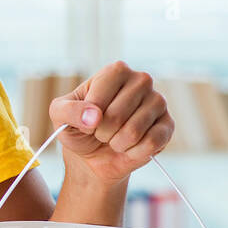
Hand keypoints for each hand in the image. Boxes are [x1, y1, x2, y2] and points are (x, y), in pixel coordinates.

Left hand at [50, 61, 173, 185]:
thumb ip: (69, 110)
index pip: (99, 97)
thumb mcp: (59, 114)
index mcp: (116, 71)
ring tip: (114, 139)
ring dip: (117, 144)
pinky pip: (151, 144)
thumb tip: (93, 116)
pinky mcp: (168, 125)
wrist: (94, 156)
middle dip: (102, 133)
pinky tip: (130, 147)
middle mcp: (141, 80)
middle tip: (101, 131)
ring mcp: (158, 102)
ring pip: (134, 132)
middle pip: (117, 116)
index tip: (87, 118)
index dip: (88, 116)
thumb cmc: (79, 127)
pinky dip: (134, 153)